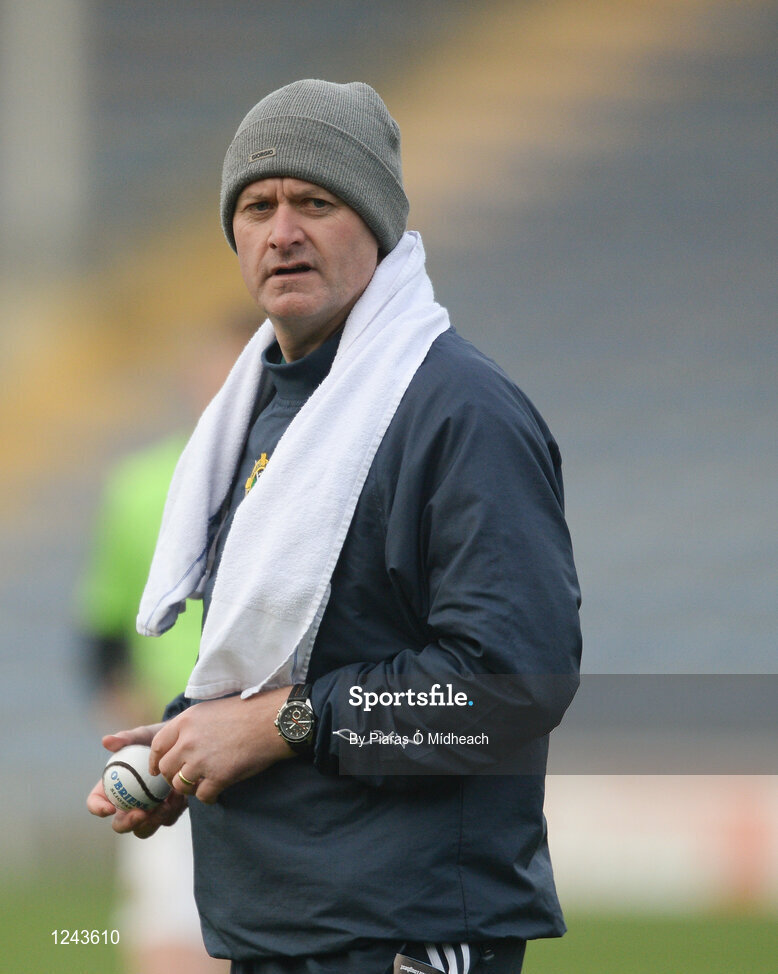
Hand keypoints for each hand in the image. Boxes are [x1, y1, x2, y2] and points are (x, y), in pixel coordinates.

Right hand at [86, 724, 186, 837]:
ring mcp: (147, 811)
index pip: (96, 803)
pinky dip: (172, 811)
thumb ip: (126, 738)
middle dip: (128, 823)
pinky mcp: (167, 812)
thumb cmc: (156, 738)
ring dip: (154, 820)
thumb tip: (106, 741)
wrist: (182, 744)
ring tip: (166, 804)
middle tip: (141, 813)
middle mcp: (127, 804)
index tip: (110, 807)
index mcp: (112, 788)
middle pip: (120, 824)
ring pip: (145, 828)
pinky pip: (167, 819)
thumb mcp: (144, 735)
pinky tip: (179, 796)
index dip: (98, 808)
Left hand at [150, 687, 294, 804]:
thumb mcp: (211, 710)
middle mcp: (188, 741)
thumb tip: (179, 745)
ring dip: (190, 788)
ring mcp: (202, 760)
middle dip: (173, 776)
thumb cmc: (247, 712)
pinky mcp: (218, 777)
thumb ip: (191, 727)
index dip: (156, 760)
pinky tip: (216, 791)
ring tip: (202, 784)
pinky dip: (208, 797)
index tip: (158, 769)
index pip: (157, 745)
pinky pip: (202, 796)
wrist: (272, 721)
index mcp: (185, 721)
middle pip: (166, 768)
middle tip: (184, 778)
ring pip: (181, 785)